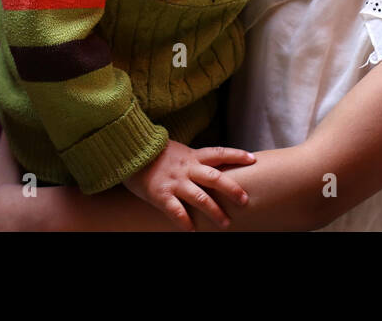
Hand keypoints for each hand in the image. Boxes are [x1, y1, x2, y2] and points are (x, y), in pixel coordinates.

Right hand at [124, 141, 255, 230]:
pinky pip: (176, 211)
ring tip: (226, 224)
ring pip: (199, 198)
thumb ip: (193, 159)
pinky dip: (185, 222)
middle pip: (215, 178)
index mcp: (192, 156)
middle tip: (246, 201)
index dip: (236, 155)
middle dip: (232, 190)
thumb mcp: (178, 151)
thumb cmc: (153, 153)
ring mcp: (174, 182)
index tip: (253, 159)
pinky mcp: (160, 194)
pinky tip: (192, 231)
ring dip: (214, 212)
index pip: (219, 153)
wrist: (128, 150)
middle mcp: (187, 168)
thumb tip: (212, 165)